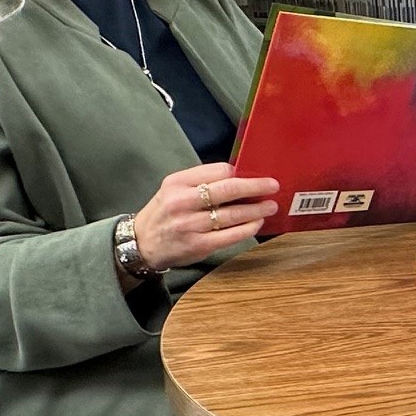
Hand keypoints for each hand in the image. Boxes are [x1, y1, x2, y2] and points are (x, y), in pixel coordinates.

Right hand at [132, 162, 278, 271]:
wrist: (141, 243)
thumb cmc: (164, 212)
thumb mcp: (173, 188)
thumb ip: (200, 181)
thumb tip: (239, 177)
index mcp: (177, 183)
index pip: (218, 170)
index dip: (241, 172)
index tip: (256, 174)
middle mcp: (182, 202)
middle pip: (228, 190)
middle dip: (256, 187)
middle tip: (273, 185)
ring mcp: (190, 225)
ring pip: (233, 214)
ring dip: (257, 209)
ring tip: (271, 206)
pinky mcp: (198, 245)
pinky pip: (231, 235)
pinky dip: (248, 228)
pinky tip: (257, 223)